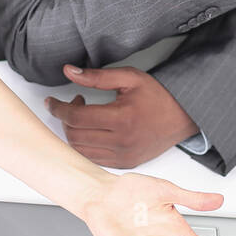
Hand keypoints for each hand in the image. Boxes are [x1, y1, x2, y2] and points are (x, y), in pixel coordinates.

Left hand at [46, 65, 198, 168]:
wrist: (183, 117)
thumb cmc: (158, 96)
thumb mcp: (129, 77)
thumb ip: (96, 76)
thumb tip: (68, 71)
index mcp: (122, 118)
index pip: (76, 117)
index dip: (58, 108)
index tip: (52, 101)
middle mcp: (121, 141)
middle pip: (74, 135)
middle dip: (64, 119)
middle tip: (73, 104)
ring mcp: (123, 156)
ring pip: (81, 151)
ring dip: (73, 133)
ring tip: (82, 117)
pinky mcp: (125, 164)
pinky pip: (94, 159)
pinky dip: (85, 146)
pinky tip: (91, 131)